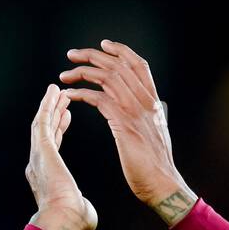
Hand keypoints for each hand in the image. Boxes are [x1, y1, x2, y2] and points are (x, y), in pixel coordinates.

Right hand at [26, 84, 96, 229]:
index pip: (52, 147)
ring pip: (42, 124)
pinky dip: (48, 106)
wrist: (63, 219)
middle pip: (45, 131)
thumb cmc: (73, 221)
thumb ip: (83, 210)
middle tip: (61, 97)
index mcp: (45, 177)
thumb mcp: (81, 212)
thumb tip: (89, 219)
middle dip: (53, 113)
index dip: (58, 129)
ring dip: (50, 106)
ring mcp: (37, 155)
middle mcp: (37, 164)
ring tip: (57, 91)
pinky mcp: (42, 148)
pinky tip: (55, 93)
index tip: (66, 117)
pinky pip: (43, 121)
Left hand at [60, 39, 196, 226]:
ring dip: (82, 72)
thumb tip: (153, 108)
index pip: (139, 65)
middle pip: (118, 65)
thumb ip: (152, 117)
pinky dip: (81, 94)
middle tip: (72, 55)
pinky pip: (98, 98)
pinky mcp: (123, 124)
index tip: (104, 45)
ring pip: (106, 77)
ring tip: (65, 75)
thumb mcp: (158, 133)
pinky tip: (69, 96)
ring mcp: (135, 111)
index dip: (121, 51)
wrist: (163, 184)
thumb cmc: (158, 165)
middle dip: (92, 56)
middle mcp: (146, 102)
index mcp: (153, 102)